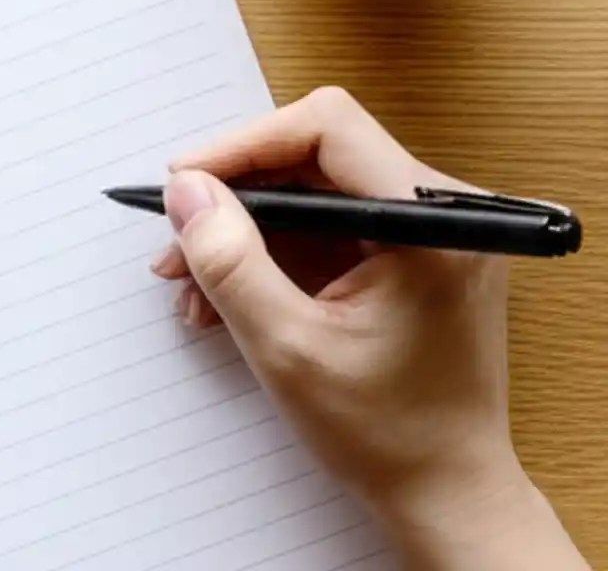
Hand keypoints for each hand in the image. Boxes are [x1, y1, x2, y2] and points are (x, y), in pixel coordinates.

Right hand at [152, 87, 587, 569]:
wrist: (443, 491)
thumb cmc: (385, 434)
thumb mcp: (287, 348)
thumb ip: (230, 263)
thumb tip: (185, 191)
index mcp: (430, 223)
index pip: (328, 129)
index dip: (243, 145)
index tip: (184, 183)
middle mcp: (440, 212)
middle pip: (314, 158)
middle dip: (235, 197)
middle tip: (176, 243)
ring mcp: (427, 232)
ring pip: (311, 194)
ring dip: (245, 232)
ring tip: (191, 286)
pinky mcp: (409, 255)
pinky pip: (326, 229)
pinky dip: (271, 255)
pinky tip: (227, 296)